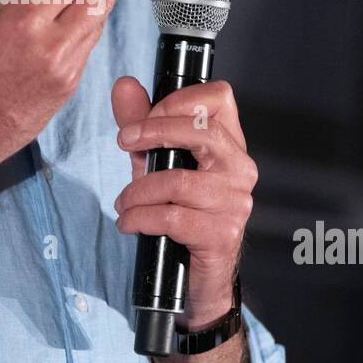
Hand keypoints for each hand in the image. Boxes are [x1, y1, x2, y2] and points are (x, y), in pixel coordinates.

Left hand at [110, 77, 256, 325]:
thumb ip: (140, 123)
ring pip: (177, 180)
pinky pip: (171, 217)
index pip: (220, 97)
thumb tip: (124, 85)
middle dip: (153, 131)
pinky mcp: (222, 234)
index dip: (177, 101)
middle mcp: (240, 168)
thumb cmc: (179, 212)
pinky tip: (129, 222)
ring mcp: (235, 202)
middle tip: (123, 142)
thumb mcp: (155, 163)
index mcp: (229, 143)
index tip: (144, 119)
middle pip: (201, 130)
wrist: (195, 276)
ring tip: (124, 203)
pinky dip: (139, 218)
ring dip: (137, 191)